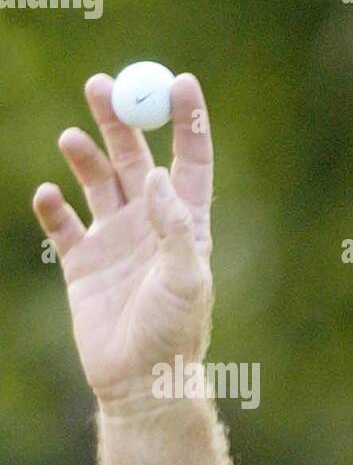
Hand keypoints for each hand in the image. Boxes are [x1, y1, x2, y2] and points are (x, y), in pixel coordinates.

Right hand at [32, 73, 214, 403]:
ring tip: (74, 140)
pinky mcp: (82, 264)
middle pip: (136, 158)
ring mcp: (115, 242)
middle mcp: (151, 226)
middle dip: (120, 120)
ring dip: (85, 153)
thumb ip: (175, 229)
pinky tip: (48, 196)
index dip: (188, 123)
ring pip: (97, 180)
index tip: (181, 82)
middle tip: (101, 84)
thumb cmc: (175, 335)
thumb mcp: (186, 280)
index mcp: (187, 226)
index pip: (191, 163)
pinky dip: (51, 205)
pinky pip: (62, 223)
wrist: (141, 382)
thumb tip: (161, 177)